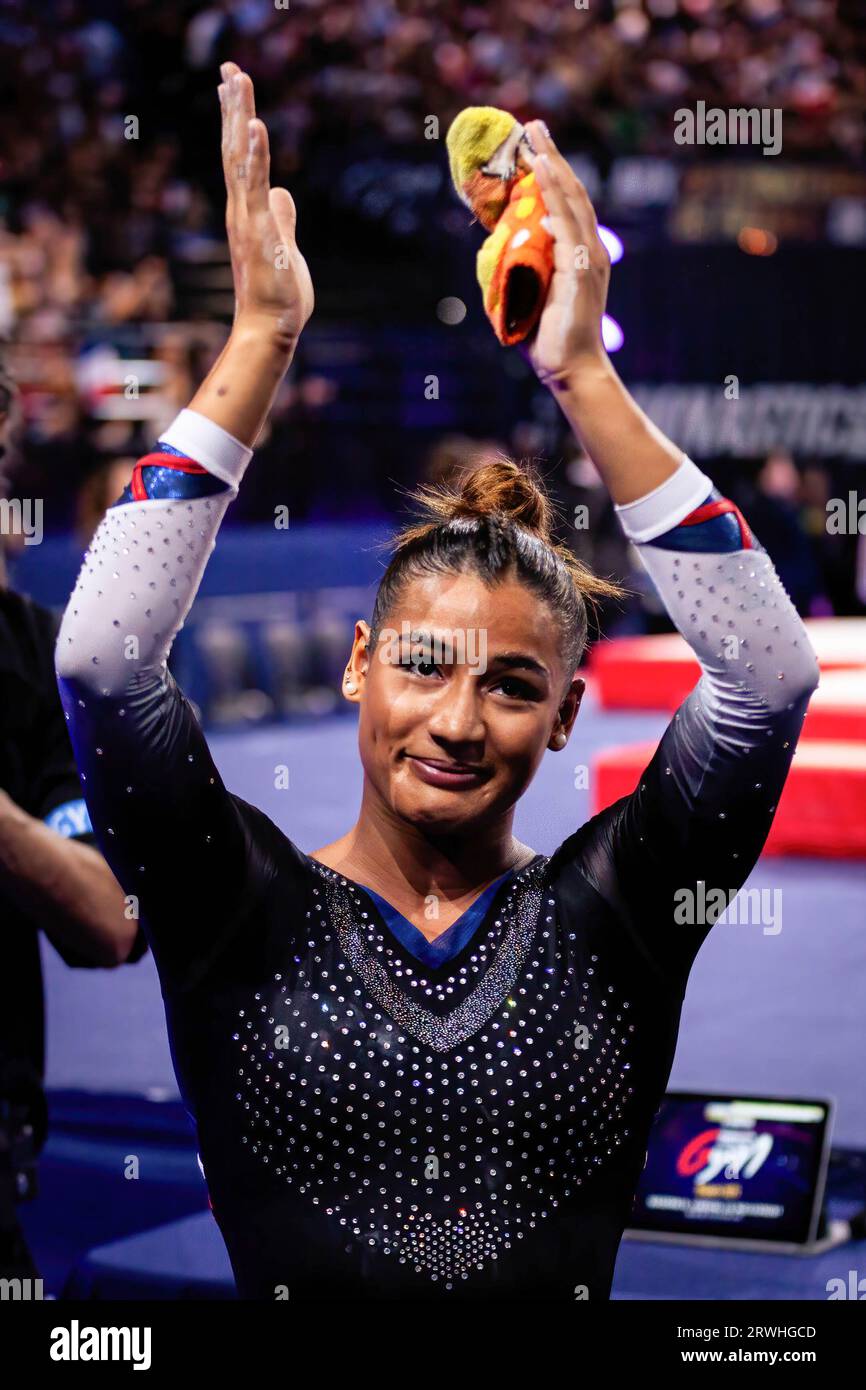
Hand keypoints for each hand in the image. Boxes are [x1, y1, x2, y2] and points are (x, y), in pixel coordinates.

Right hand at [218, 62, 313, 348]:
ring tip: (236, 79)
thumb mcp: (284, 249)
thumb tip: (283, 193)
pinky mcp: (259, 230)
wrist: (269, 331)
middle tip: (230, 67)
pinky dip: (255, 154)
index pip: (240, 159)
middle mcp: (240, 210)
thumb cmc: (277, 298)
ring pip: (240, 159)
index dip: (236, 122)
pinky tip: (254, 124)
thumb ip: (283, 219)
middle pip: (233, 148)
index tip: (232, 88)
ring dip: (239, 116)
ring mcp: (247, 219)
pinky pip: (255, 185)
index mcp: (247, 213)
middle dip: (233, 106)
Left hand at [519, 121, 609, 388]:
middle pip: (572, 192)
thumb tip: (500, 250)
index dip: (553, 172)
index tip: (536, 145)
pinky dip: (556, 208)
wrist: (571, 368)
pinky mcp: (579, 276)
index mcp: (580, 253)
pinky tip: (544, 187)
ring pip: (571, 205)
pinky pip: (568, 234)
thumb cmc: (549, 338)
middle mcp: (589, 250)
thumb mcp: (532, 292)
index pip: (567, 202)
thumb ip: (523, 268)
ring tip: (536, 143)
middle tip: (535, 126)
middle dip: (553, 157)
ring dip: (553, 171)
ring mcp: (587, 261)